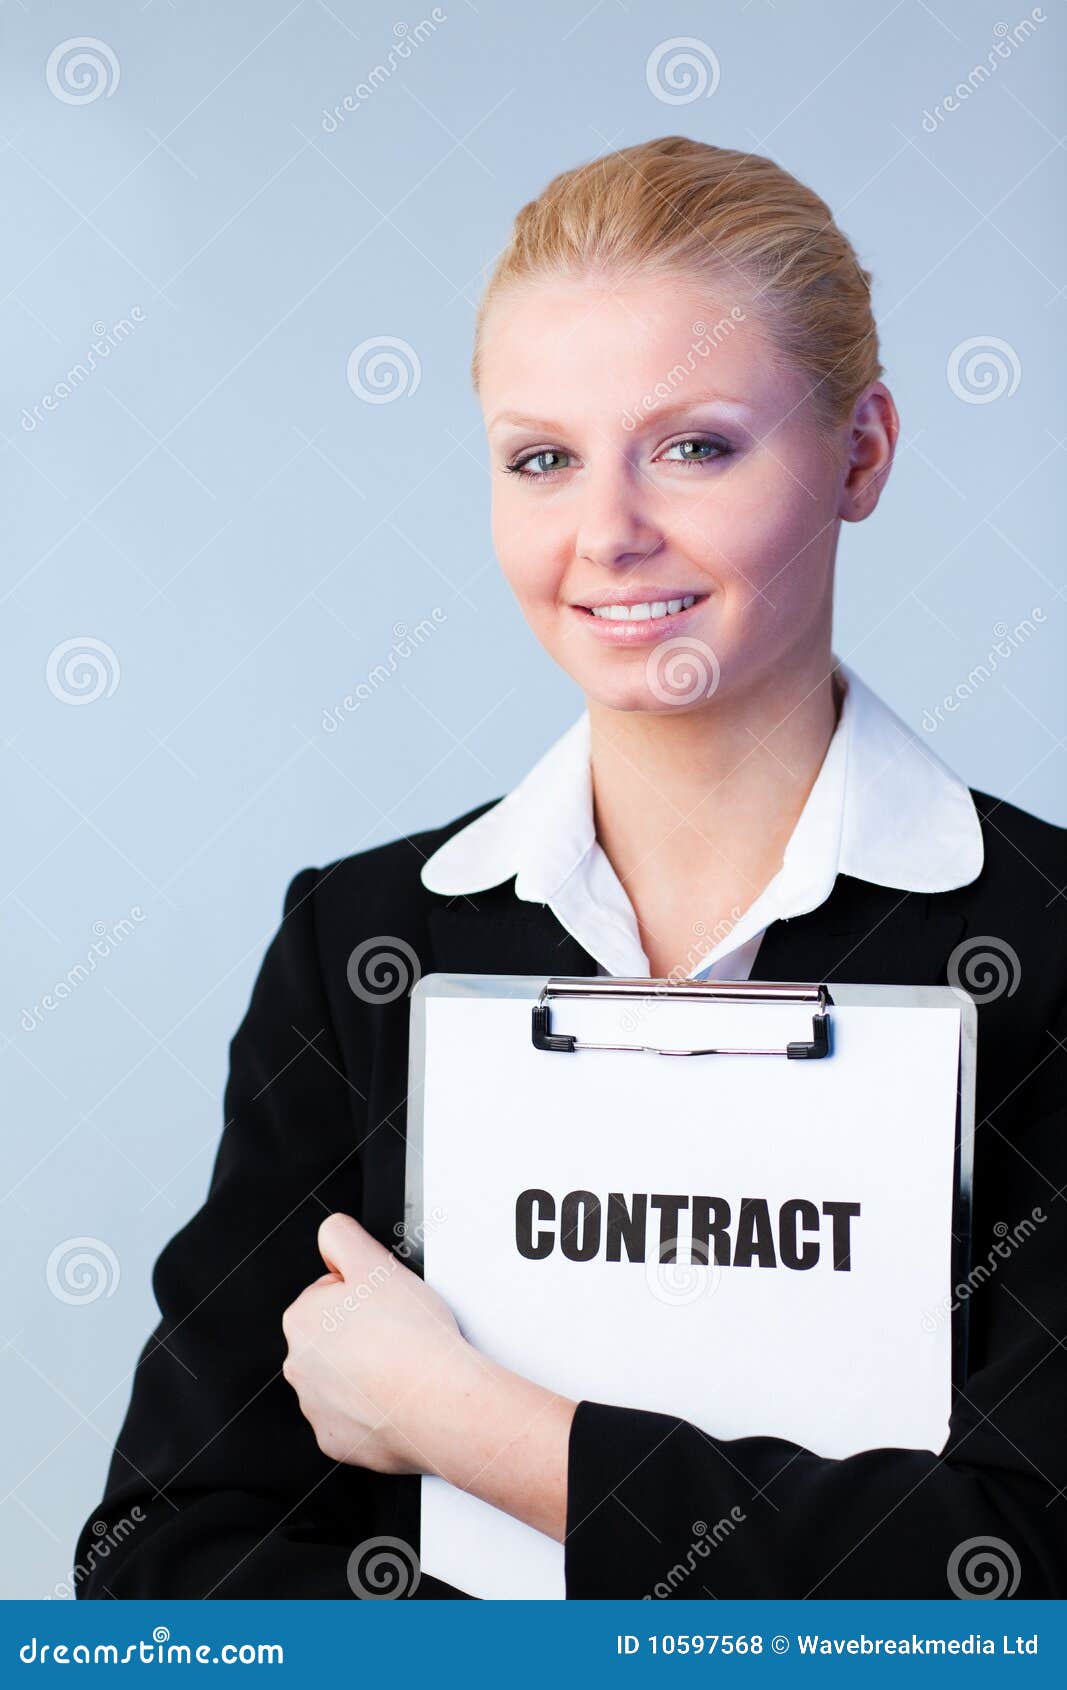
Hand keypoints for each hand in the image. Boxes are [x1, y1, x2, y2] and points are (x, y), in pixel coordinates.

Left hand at [281, 1212, 576, 1539]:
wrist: (439, 1402)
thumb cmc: (412, 1339)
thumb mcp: (374, 1260)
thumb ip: (341, 1235)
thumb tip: (330, 1235)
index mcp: (302, 1319)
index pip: (330, 1294)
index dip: (363, 1293)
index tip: (384, 1304)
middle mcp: (299, 1365)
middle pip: (334, 1337)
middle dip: (362, 1333)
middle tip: (398, 1333)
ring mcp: (317, 1407)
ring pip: (344, 1378)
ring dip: (368, 1370)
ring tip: (403, 1365)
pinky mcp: (336, 1441)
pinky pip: (354, 1418)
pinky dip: (374, 1409)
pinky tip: (397, 1398)